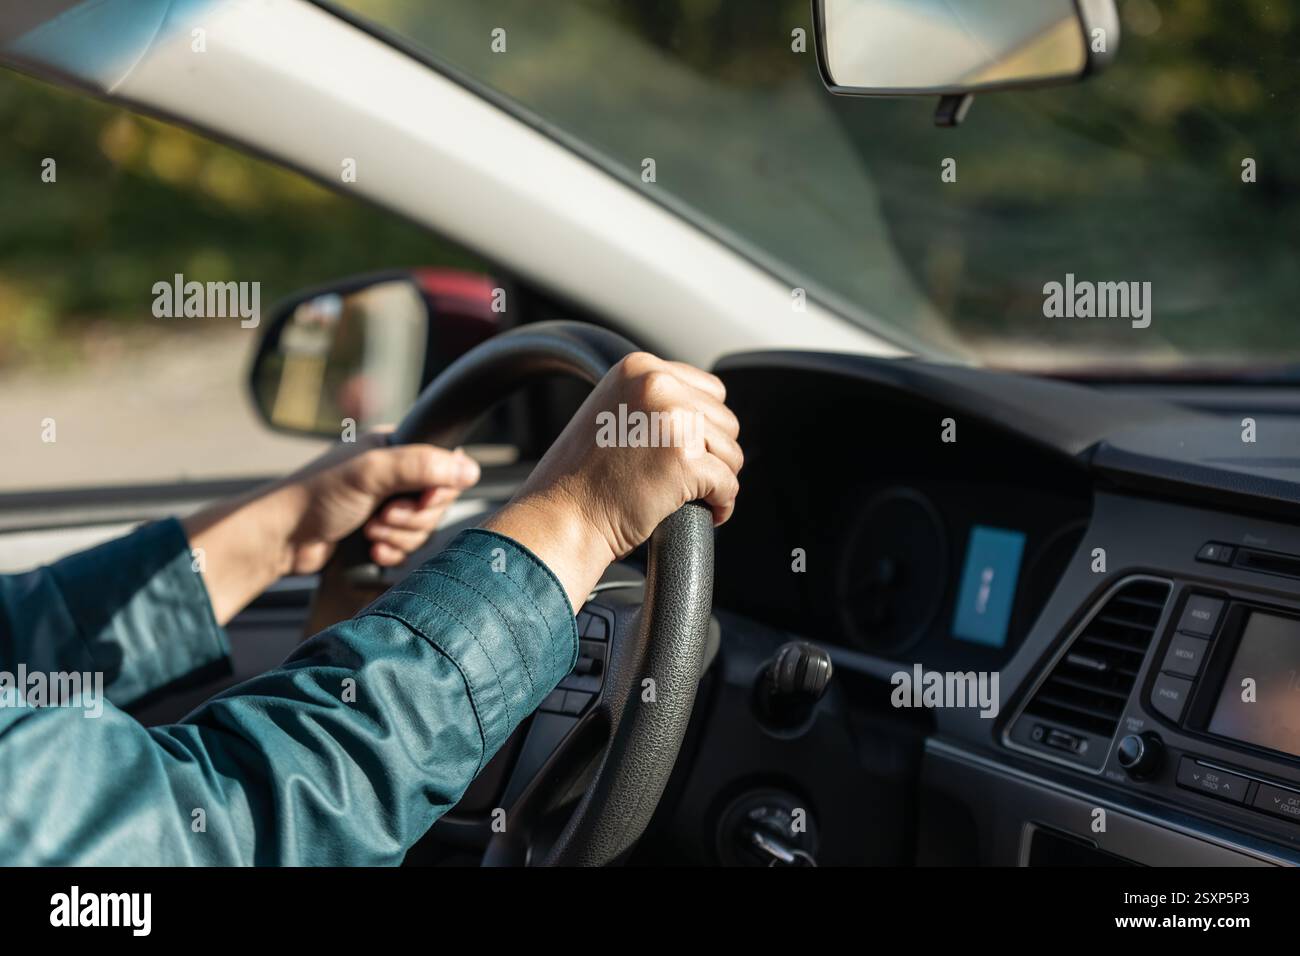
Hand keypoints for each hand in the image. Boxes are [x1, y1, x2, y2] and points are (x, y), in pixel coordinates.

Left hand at [184, 432, 480, 622]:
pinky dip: (391, 552)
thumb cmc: (315, 496)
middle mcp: (393, 474)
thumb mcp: (372, 473)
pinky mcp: (378, 533)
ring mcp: (386, 505)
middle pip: (438, 503)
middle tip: (383, 515)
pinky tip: (370, 548)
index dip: (439, 490)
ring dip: (399, 537)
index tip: (419, 499)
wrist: (280, 539)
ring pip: (423, 529)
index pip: (446, 467)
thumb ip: (422, 467)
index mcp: (395, 447)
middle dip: (412, 518)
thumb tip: (470, 469)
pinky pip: (407, 548)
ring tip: (370, 531)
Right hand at [485, 352, 741, 609]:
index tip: (688, 452)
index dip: (704, 427)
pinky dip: (722, 504)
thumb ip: (652, 401)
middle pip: (725, 420)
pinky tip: (706, 512)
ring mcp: (674, 421)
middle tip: (684, 478)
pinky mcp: (685, 461)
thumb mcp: (611, 413)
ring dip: (718, 479)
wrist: (560, 518)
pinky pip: (729, 485)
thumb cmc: (579, 479)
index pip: (709, 390)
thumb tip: (702, 410)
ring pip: (732, 452)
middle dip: (712, 454)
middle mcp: (658, 384)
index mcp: (639, 368)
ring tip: (689, 494)